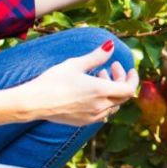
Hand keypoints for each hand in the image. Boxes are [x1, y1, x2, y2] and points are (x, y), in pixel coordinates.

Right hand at [0, 43, 138, 125]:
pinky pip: (102, 113)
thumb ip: (97, 56)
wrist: (34, 102)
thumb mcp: (76, 64)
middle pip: (122, 97)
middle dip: (120, 81)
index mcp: (100, 91)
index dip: (132, 79)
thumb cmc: (53, 80)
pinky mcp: (83, 122)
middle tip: (109, 68)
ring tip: (98, 76)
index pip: (129, 89)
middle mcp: (100, 107)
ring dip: (111, 91)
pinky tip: (91, 92)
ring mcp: (92, 117)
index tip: (128, 69)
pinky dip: (103, 101)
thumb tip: (111, 45)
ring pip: (113, 106)